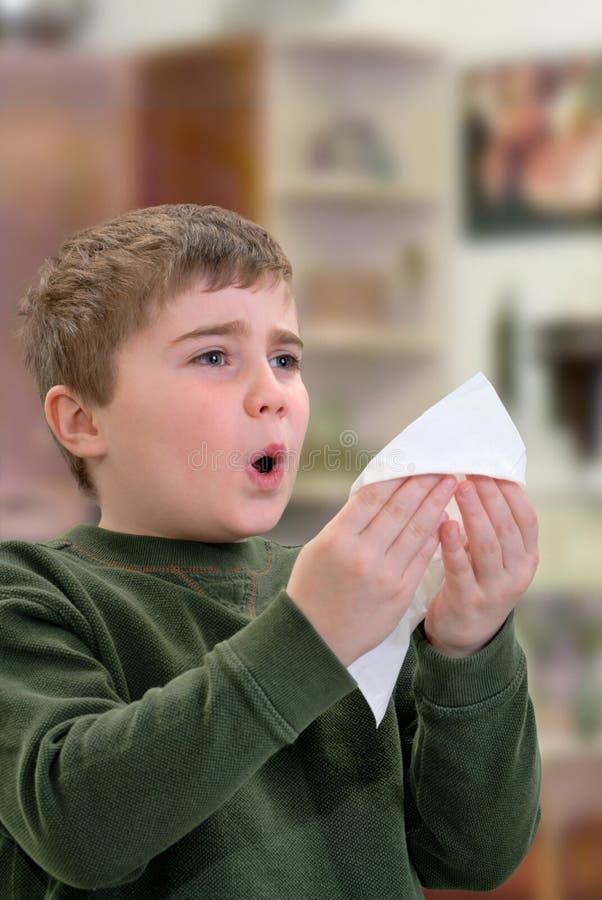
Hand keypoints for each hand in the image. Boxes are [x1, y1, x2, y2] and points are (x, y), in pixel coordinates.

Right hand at [287, 474, 456, 665]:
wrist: (316, 639)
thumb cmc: (313, 589)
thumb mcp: (319, 547)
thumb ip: (348, 523)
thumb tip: (380, 494)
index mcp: (337, 538)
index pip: (374, 496)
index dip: (398, 476)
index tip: (414, 462)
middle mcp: (362, 554)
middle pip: (400, 509)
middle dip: (424, 484)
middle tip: (441, 466)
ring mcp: (384, 575)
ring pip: (416, 530)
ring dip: (436, 504)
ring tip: (448, 486)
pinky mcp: (400, 593)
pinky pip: (422, 557)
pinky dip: (434, 535)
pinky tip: (445, 519)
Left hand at [424, 476, 538, 656]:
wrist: (466, 633)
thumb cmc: (477, 579)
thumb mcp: (495, 554)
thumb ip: (494, 524)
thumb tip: (481, 475)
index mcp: (527, 556)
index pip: (526, 518)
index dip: (510, 492)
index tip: (490, 468)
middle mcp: (517, 572)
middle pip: (507, 528)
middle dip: (490, 497)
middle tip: (471, 472)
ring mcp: (495, 588)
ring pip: (487, 546)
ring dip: (474, 514)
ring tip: (460, 488)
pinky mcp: (469, 600)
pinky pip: (461, 569)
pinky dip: (453, 545)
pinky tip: (444, 524)